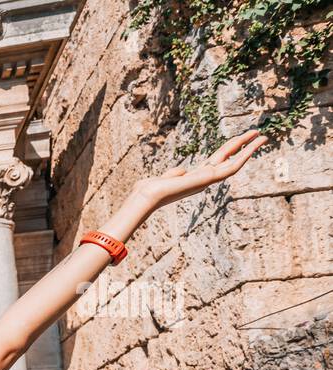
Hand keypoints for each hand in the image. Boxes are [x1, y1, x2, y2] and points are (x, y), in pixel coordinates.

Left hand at [132, 129, 268, 212]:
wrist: (147, 196)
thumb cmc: (150, 189)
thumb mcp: (167, 177)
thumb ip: (176, 173)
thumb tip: (182, 171)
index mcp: (196, 177)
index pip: (218, 161)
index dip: (230, 150)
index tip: (240, 141)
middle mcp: (205, 179)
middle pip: (229, 159)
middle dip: (243, 146)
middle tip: (258, 135)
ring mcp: (208, 180)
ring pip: (235, 163)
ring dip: (249, 150)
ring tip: (262, 137)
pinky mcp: (208, 179)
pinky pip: (231, 168)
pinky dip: (243, 157)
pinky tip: (254, 147)